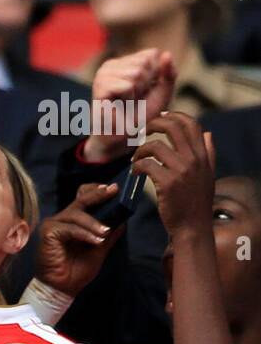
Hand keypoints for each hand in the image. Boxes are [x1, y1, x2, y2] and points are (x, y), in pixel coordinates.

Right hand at [34, 182, 122, 295]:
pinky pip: (70, 229)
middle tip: (113, 191)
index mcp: (73, 222)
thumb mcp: (99, 250)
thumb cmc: (76, 271)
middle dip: (97, 195)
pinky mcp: (48, 233)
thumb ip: (109, 235)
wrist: (62, 289)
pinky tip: (95, 241)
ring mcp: (53, 225)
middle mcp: (62, 219)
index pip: (82, 198)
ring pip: (76, 214)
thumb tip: (123, 221)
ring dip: (93, 223)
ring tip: (105, 232)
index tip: (114, 189)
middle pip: (79, 200)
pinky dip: (84, 234)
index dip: (97, 192)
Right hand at [84, 48, 174, 163]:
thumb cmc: (141, 114)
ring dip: (136, 93)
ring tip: (126, 103)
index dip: (156, 75)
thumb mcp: (163, 92)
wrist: (123, 136)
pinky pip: (127, 85)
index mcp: (126, 61)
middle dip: (146, 84)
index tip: (145, 91)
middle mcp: (112, 64)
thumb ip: (169, 73)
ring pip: (136, 73)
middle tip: (134, 99)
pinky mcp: (100, 86)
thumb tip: (166, 53)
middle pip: (144, 63)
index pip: (152, 54)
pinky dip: (129, 99)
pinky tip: (119, 106)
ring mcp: (103, 73)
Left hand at [131, 111, 215, 238]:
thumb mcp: (207, 175)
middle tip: (142, 131)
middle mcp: (194, 160)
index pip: (192, 124)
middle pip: (173, 127)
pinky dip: (137, 166)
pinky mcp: (168, 182)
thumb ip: (208, 153)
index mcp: (203, 156)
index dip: (174, 116)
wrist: (192, 227)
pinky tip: (135, 172)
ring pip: (155, 145)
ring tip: (136, 159)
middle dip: (154, 123)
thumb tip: (208, 133)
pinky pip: (146, 164)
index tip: (160, 117)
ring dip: (140, 150)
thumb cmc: (196, 202)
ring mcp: (181, 170)